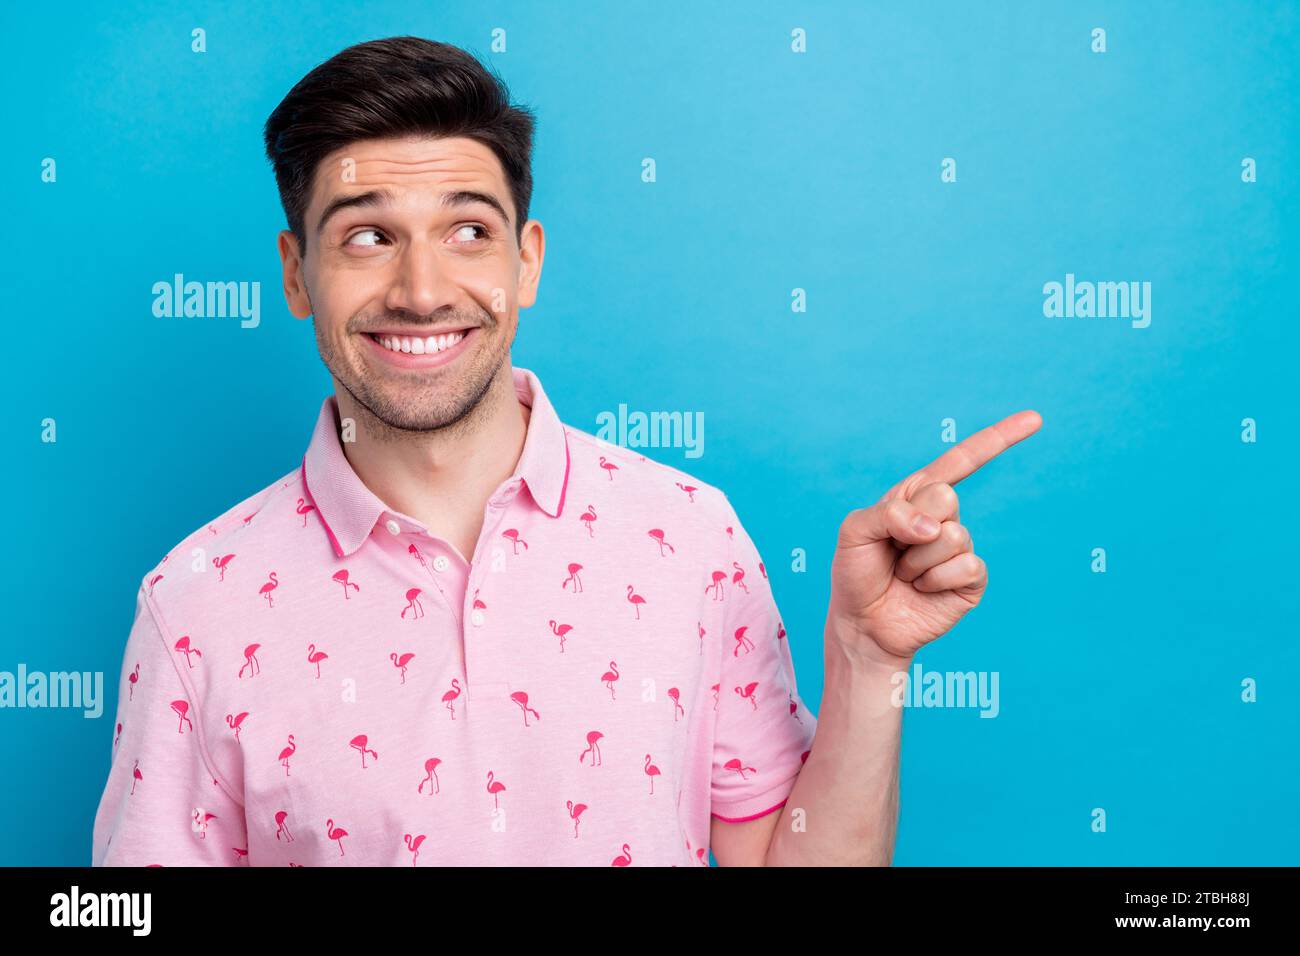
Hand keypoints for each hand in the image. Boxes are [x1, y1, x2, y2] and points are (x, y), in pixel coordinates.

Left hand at [828, 411, 1041, 666]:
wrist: (862, 624)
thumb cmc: (856, 574)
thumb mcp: (854, 532)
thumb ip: (889, 514)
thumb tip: (936, 527)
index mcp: (916, 495)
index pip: (960, 461)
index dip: (997, 439)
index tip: (1035, 419)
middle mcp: (942, 517)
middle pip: (946, 497)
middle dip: (911, 527)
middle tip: (894, 551)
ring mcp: (959, 548)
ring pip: (953, 536)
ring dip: (918, 561)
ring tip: (905, 574)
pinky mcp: (971, 580)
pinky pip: (967, 566)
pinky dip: (935, 580)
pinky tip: (923, 590)